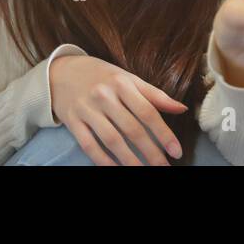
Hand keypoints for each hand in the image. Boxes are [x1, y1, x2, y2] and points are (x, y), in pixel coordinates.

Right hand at [47, 54, 187, 165]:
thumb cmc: (101, 76)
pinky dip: (103, 161)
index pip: (148, 112)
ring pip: (112, 140)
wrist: (62, 71)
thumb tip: (182, 109)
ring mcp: (87, 109)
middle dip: (151, 152)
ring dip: (130, 160)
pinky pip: (89, 145)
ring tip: (143, 172)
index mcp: (122, 82)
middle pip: (132, 129)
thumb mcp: (127, 78)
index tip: (177, 152)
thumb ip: (154, 95)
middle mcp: (104, 95)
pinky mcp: (73, 121)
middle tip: (164, 167)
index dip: (164, 134)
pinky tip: (115, 170)